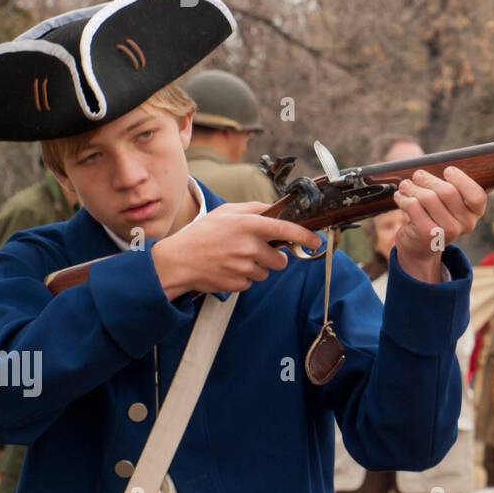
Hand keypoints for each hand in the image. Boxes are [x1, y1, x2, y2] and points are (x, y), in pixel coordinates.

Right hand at [151, 202, 321, 298]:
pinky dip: (243, 278)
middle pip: (279, 260)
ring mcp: (243, 267)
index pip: (286, 229)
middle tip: (254, 251)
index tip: (315, 241)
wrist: (177, 260)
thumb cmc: (202, 234)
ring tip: (235, 258)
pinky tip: (228, 268)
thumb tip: (276, 208)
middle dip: (272, 257)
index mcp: (248, 225)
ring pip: (265, 272)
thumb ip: (253, 208)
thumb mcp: (227, 212)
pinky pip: (251, 283)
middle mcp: (248, 247)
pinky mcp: (237, 284)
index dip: (304, 236)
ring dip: (256, 268)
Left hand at [393, 166, 486, 282]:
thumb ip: (452, 186)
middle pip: (448, 192)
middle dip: (428, 179)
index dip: (461, 180)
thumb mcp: (449, 202)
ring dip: (413, 188)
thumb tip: (441, 166)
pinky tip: (400, 197)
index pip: (476, 195)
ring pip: (428, 198)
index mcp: (475, 213)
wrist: (420, 246)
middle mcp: (466, 224)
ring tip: (405, 186)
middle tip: (418, 175)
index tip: (447, 171)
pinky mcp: (428, 235)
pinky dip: (403, 198)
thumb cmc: (435, 215)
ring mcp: (448, 232)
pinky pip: (413, 206)